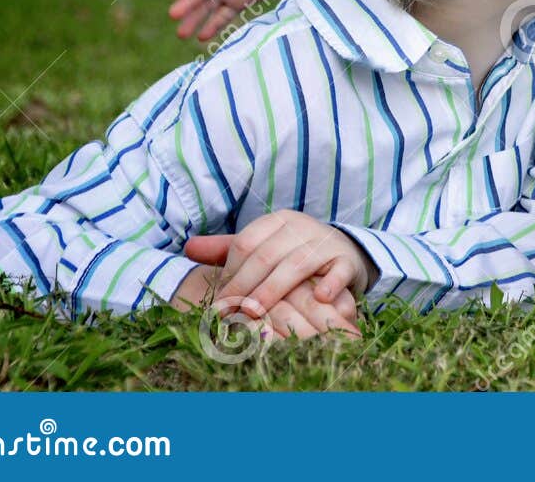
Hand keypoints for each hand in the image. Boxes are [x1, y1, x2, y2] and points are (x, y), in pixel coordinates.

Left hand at [201, 210, 377, 317]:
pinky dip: (330, 284)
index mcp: (276, 221)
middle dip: (244, 286)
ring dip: (273, 289)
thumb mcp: (261, 247)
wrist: (342, 252)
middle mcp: (300, 227)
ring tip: (255, 311)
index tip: (218, 300)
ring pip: (296, 265)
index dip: (228, 272)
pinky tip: (319, 299)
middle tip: (229, 313)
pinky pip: (339, 271)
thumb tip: (188, 248)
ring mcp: (325, 243)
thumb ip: (226, 250)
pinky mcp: (347, 260)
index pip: (245, 243)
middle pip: (266, 255)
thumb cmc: (292, 254)